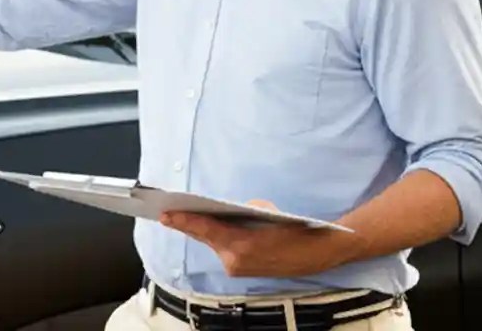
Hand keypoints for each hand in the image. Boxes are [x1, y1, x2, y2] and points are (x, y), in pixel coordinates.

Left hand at [159, 200, 352, 277]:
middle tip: (166, 212)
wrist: (316, 254)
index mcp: (240, 244)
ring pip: (212, 245)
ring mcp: (237, 268)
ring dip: (200, 232)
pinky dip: (214, 239)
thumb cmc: (293, 228)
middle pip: (204, 238)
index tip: (164, 214)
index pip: (205, 229)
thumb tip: (226, 211)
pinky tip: (205, 229)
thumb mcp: (267, 210)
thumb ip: (241, 209)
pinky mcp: (241, 271)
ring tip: (180, 217)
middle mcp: (234, 259)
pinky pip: (222, 250)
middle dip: (186, 224)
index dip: (183, 221)